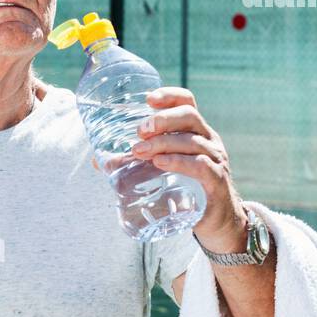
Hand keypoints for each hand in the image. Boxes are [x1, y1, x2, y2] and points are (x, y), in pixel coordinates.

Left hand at [127, 87, 248, 250]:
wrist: (216, 220)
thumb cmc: (188, 188)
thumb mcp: (162, 170)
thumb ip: (133, 164)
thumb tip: (99, 162)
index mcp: (194, 131)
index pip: (187, 103)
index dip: (170, 96)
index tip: (148, 99)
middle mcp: (208, 140)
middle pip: (189, 116)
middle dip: (162, 119)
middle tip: (138, 131)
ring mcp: (215, 159)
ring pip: (192, 141)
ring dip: (163, 143)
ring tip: (139, 151)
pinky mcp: (217, 181)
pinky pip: (201, 165)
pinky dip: (179, 162)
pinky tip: (160, 163)